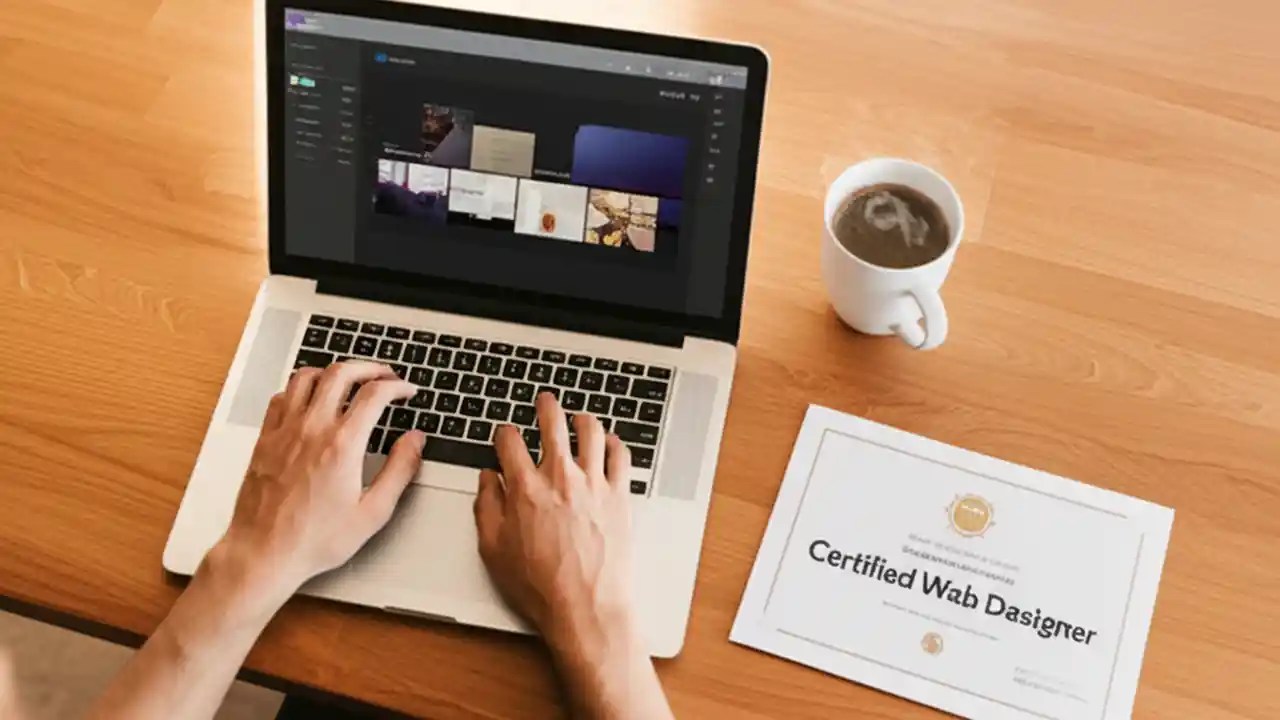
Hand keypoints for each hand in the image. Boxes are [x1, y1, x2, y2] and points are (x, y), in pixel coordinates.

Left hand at [209, 361, 422, 603]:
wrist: (264, 552)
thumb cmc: (314, 539)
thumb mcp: (373, 512)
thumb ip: (400, 470)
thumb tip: (415, 442)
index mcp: (342, 445)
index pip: (375, 394)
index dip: (397, 386)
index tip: (406, 391)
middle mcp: (312, 430)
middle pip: (341, 373)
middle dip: (369, 368)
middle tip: (383, 375)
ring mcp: (285, 431)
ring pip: (307, 377)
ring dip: (333, 370)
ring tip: (349, 377)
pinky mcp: (266, 439)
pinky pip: (282, 396)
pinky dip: (300, 387)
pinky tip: (310, 398)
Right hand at [473, 393, 635, 651]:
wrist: (585, 608)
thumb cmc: (540, 586)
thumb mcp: (493, 550)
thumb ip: (487, 508)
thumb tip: (487, 480)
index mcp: (526, 489)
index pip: (510, 442)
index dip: (503, 432)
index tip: (504, 433)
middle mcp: (561, 478)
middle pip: (553, 423)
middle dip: (545, 406)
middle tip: (545, 400)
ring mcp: (594, 484)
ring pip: (592, 432)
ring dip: (583, 419)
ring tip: (579, 417)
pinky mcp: (620, 496)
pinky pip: (621, 457)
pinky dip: (615, 444)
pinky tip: (611, 443)